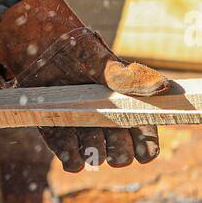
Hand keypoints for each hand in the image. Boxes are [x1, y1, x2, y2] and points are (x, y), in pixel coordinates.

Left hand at [0, 0, 168, 171]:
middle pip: (120, 149)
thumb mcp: (102, 59)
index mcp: (124, 102)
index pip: (144, 132)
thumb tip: (164, 86)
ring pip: (94, 153)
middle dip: (119, 153)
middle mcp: (105, 119)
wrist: (38, 44)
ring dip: (94, 154)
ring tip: (90, 150)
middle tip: (115, 152)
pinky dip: (70, 157)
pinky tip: (72, 158)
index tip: (144, 153)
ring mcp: (81, 126)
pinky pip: (67, 152)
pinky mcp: (57, 129)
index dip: (146, 146)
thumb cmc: (77, 48)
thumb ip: (128, 76)